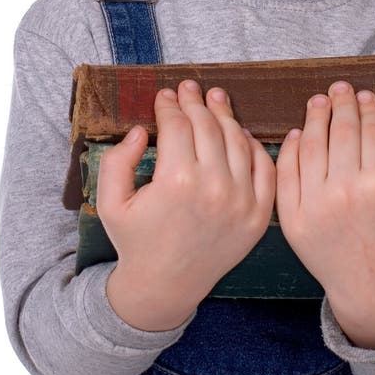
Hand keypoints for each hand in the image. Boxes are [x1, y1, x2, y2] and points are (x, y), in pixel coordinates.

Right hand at [97, 80, 275, 330]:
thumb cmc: (135, 241)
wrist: (166, 287)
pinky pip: (264, 167)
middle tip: (190, 87)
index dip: (169, 105)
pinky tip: (241, 132)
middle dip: (196, 102)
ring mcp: (241, 201)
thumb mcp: (110, 202)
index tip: (165, 94)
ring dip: (225, 115)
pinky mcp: (258, 214)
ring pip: (237, 140)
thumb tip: (141, 130)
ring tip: (216, 99)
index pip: (177, 126)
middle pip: (208, 126)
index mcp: (176, 181)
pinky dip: (254, 145)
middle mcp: (214, 187)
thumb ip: (117, 161)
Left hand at [275, 82, 374, 347]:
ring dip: (313, 119)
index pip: (370, 133)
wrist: (370, 295)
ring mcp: (314, 205)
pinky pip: (287, 173)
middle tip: (338, 87)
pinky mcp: (292, 219)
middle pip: (340, 133)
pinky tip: (296, 133)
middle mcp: (345, 192)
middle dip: (340, 105)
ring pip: (311, 147)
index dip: (368, 109)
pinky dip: (289, 149)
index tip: (365, 94)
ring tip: (317, 101)